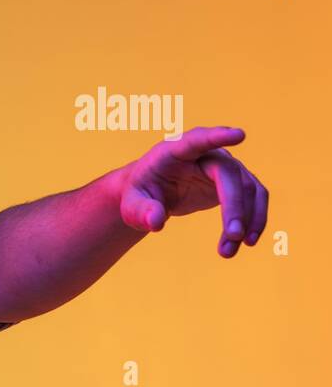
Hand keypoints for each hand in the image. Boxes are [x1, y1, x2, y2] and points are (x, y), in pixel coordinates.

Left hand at [117, 126, 269, 256]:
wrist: (154, 193)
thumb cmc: (141, 194)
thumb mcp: (132, 205)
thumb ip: (141, 211)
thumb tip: (155, 222)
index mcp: (174, 151)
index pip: (197, 140)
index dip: (217, 137)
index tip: (240, 135)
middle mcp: (205, 154)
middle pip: (229, 174)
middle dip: (234, 206)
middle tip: (233, 236)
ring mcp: (225, 166)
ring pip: (248, 188)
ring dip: (246, 220)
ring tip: (228, 251)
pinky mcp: (237, 181)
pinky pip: (255, 197)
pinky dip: (255, 219)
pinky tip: (247, 241)